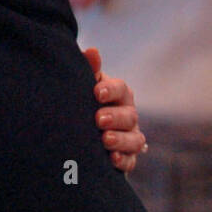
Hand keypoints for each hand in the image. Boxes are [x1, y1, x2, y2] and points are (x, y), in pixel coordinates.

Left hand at [84, 46, 146, 172]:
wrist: (76, 129)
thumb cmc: (82, 99)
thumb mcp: (83, 84)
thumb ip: (89, 69)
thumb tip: (92, 51)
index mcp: (118, 94)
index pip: (121, 88)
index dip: (110, 90)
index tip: (96, 93)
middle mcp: (127, 115)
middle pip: (129, 115)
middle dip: (115, 117)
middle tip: (98, 120)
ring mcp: (129, 136)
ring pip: (135, 139)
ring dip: (121, 140)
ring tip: (105, 140)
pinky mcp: (127, 157)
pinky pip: (131, 160)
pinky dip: (123, 159)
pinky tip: (112, 158)